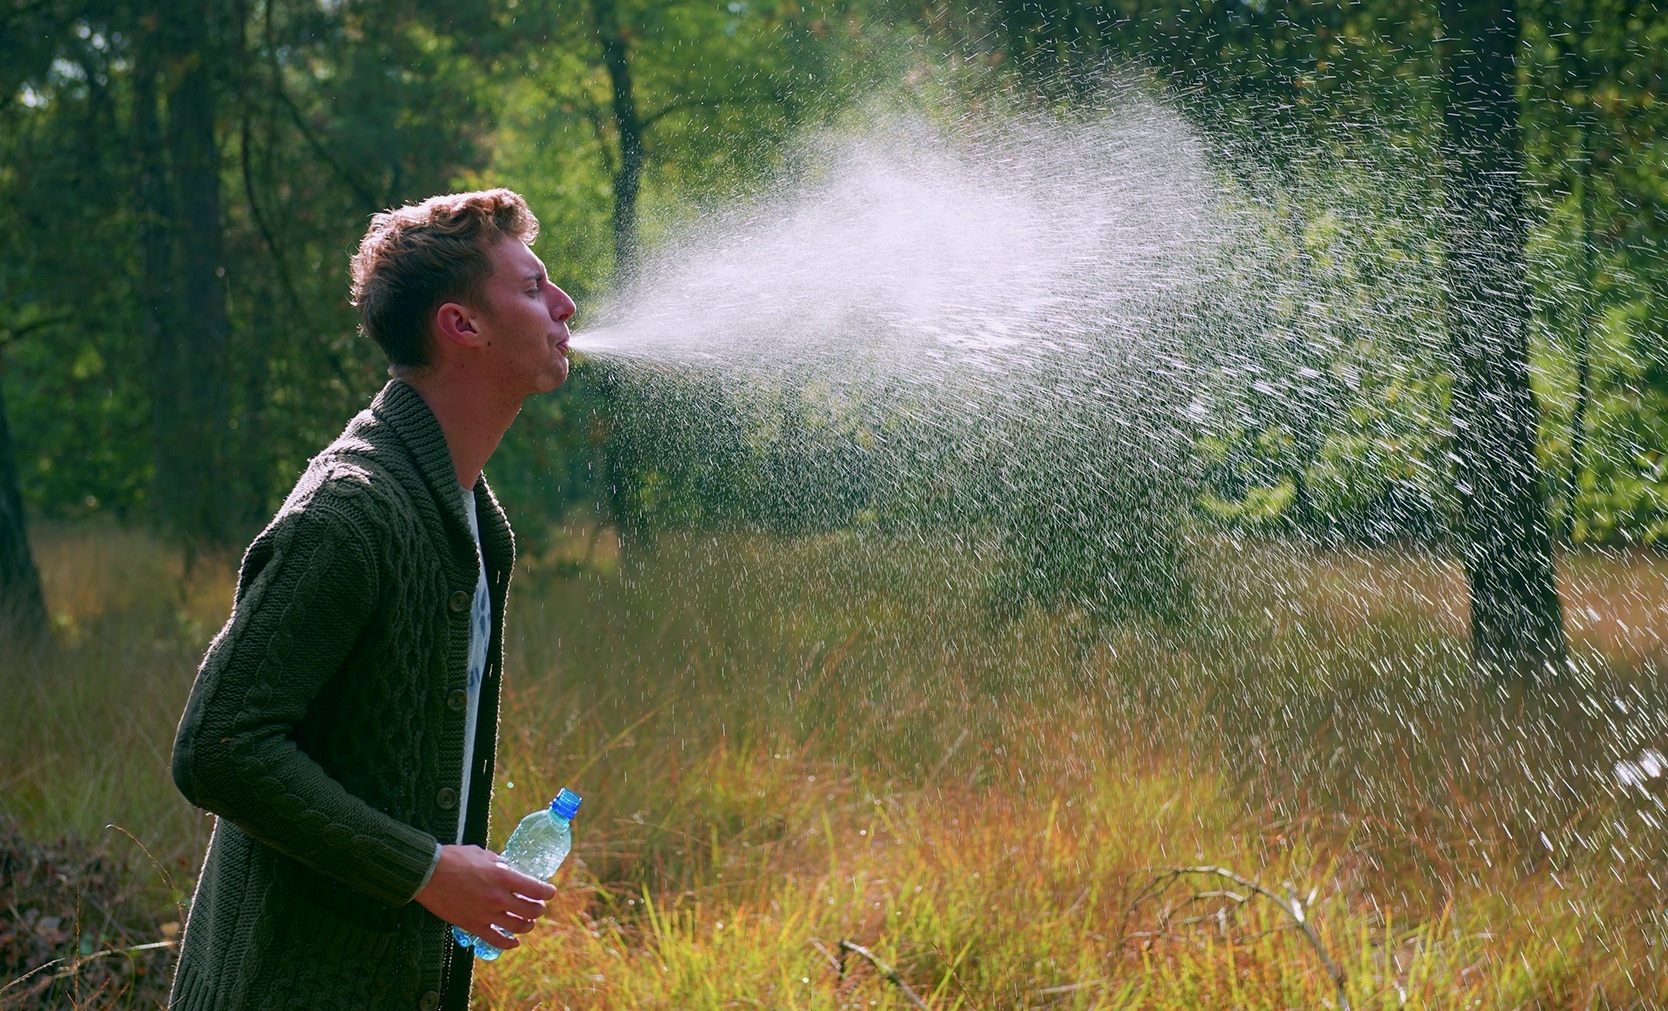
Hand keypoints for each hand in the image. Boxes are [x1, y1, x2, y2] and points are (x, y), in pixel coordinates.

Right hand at [413, 844, 557, 948]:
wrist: (428, 874)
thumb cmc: (454, 859)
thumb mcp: (483, 854)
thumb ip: (499, 864)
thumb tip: (508, 868)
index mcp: (504, 877)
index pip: (537, 889)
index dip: (548, 892)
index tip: (550, 892)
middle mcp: (499, 898)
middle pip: (532, 910)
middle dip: (539, 909)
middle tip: (538, 906)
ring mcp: (487, 914)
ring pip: (519, 927)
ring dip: (528, 925)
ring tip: (528, 922)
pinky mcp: (474, 926)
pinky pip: (497, 941)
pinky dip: (509, 943)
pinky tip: (514, 941)